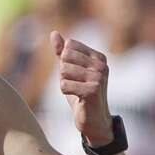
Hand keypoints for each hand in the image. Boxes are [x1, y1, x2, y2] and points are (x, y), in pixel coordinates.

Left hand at [50, 32, 112, 146]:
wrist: (94, 120)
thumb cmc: (81, 94)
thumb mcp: (71, 71)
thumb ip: (62, 53)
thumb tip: (54, 33)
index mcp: (98, 57)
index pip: (69, 46)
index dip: (64, 62)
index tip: (75, 75)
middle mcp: (101, 64)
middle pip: (65, 58)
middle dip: (63, 73)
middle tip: (74, 85)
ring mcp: (98, 77)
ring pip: (63, 71)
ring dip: (64, 84)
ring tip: (76, 91)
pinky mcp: (92, 90)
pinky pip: (64, 85)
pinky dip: (65, 92)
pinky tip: (76, 98)